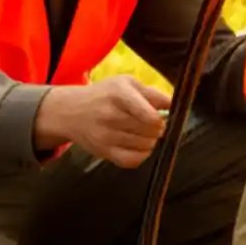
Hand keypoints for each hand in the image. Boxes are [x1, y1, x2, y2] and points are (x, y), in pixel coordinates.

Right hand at [34, 75, 171, 168]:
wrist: (70, 111)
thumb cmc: (104, 95)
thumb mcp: (126, 83)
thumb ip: (152, 93)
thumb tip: (175, 105)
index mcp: (119, 93)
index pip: (150, 115)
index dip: (161, 118)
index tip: (160, 116)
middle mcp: (111, 115)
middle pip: (151, 131)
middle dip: (158, 128)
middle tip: (151, 124)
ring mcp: (106, 136)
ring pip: (146, 146)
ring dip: (150, 140)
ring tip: (143, 132)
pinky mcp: (104, 152)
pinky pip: (133, 161)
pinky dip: (142, 154)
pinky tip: (138, 145)